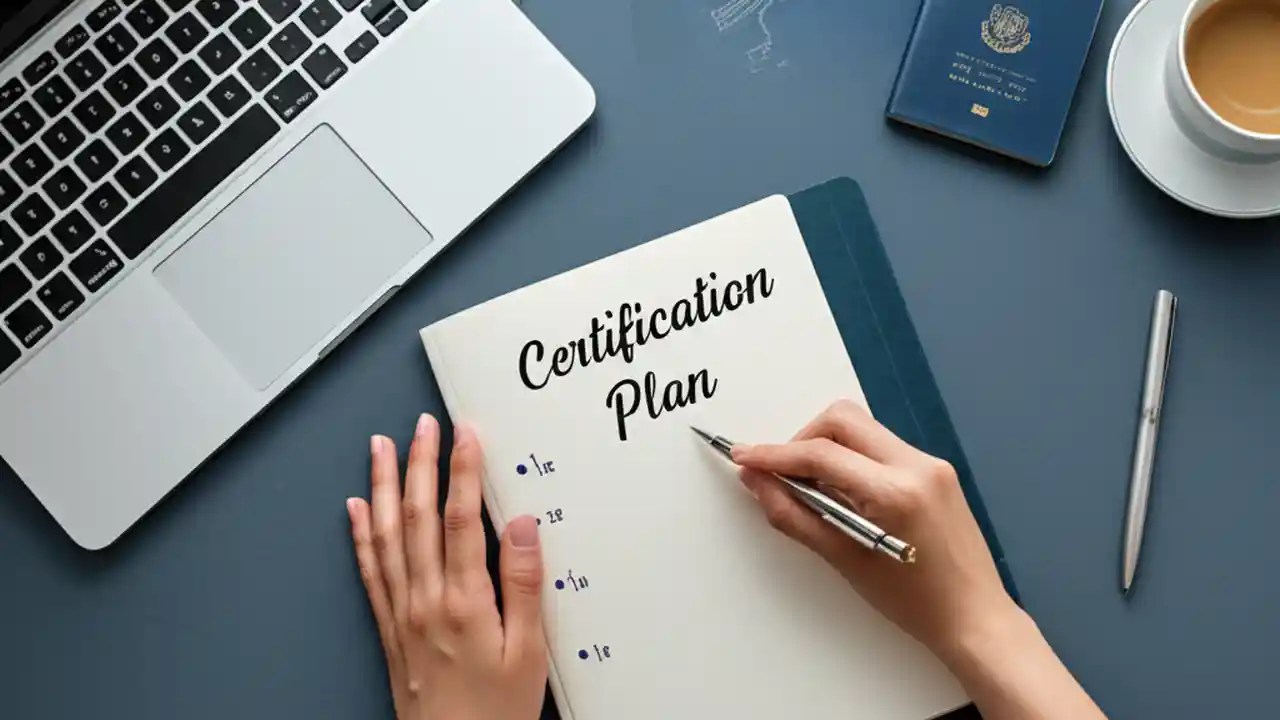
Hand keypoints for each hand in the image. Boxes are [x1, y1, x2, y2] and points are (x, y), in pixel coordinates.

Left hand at [347, 415, 546, 719]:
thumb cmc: (496, 712)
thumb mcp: (530, 653)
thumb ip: (524, 585)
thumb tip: (521, 526)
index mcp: (464, 602)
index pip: (461, 519)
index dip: (462, 470)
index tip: (466, 434)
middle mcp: (425, 600)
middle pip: (419, 517)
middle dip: (421, 463)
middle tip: (424, 425)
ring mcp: (402, 612)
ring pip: (388, 535)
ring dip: (385, 485)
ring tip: (382, 447)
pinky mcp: (390, 628)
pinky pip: (370, 571)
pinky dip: (361, 534)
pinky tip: (358, 508)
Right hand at [730, 400, 1019, 662]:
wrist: (976, 618)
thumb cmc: (915, 603)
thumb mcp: (846, 562)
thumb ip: (795, 517)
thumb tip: (757, 483)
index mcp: (896, 491)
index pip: (822, 454)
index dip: (775, 454)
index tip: (744, 457)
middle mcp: (917, 465)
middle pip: (843, 420)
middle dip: (803, 439)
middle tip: (784, 476)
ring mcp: (931, 464)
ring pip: (862, 430)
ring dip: (828, 448)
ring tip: (813, 491)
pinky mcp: (937, 470)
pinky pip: (881, 448)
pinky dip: (852, 460)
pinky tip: (845, 496)